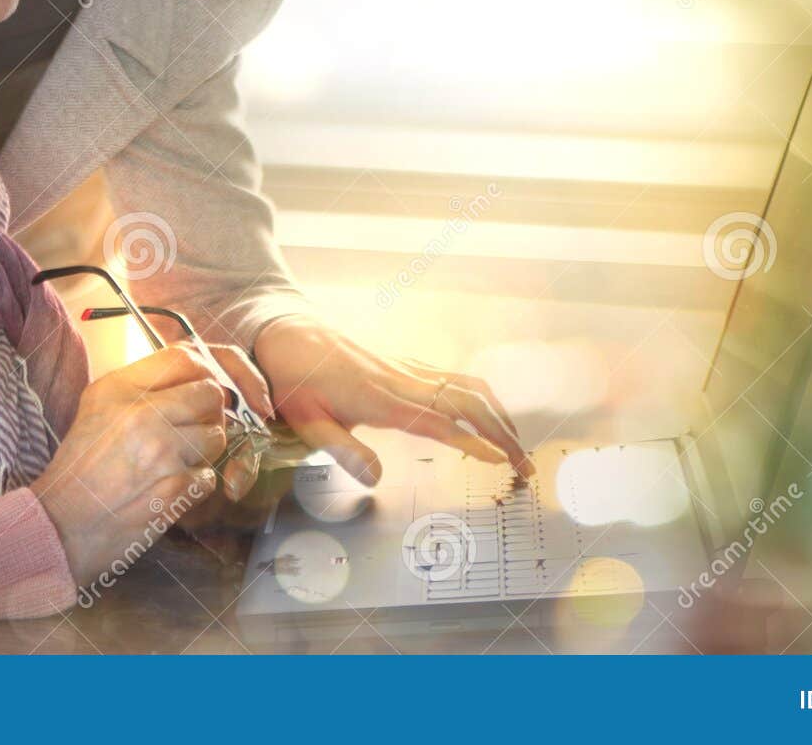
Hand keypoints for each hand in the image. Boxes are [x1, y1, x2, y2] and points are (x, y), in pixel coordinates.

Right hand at [32, 343, 259, 585]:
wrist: (61, 525)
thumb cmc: (77, 468)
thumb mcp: (95, 408)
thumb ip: (136, 386)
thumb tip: (186, 375)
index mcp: (120, 390)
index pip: (182, 358)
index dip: (200, 370)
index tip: (199, 384)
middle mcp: (145, 414)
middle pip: (209, 393)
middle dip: (209, 410)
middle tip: (196, 424)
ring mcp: (163, 452)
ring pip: (216, 436)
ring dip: (204, 448)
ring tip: (181, 458)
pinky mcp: (175, 489)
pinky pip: (209, 476)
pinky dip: (196, 483)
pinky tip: (174, 486)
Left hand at [250, 317, 533, 485]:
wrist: (288, 333)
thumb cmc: (293, 379)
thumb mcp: (305, 420)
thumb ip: (341, 450)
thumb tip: (375, 479)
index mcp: (379, 398)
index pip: (438, 422)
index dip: (472, 442)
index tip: (501, 460)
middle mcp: (401, 379)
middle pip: (466, 401)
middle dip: (501, 431)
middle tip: (524, 463)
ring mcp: (406, 368)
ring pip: (466, 384)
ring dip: (498, 412)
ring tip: (516, 442)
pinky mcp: (406, 363)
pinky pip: (454, 376)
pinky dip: (482, 396)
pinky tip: (488, 414)